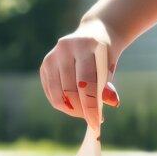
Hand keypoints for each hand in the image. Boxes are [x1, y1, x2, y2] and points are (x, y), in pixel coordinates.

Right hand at [40, 17, 121, 132]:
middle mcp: (65, 48)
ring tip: (85, 113)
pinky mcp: (45, 64)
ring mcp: (52, 55)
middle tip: (93, 120)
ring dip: (71, 109)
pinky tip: (73, 106)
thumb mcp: (111, 63)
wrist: (95, 32)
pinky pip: (51, 92)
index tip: (96, 123)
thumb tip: (109, 103)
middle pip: (70, 89)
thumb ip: (108, 82)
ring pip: (58, 93)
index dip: (91, 105)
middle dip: (81, 109)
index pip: (86, 81)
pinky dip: (62, 103)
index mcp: (85, 45)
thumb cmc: (106, 52)